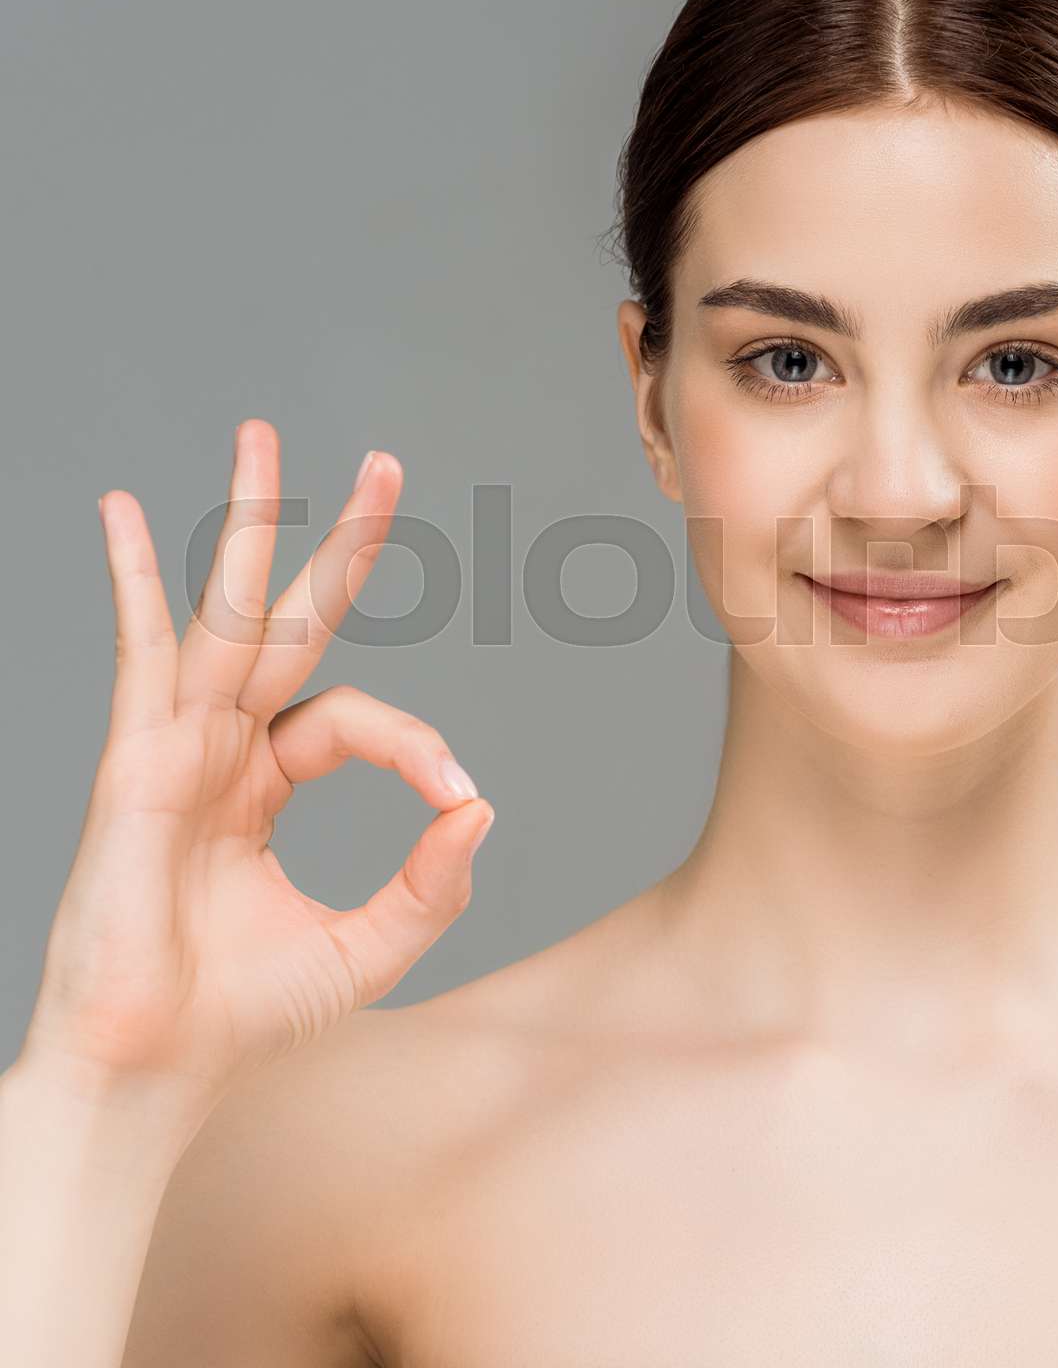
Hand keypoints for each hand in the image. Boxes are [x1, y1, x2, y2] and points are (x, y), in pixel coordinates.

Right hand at [16, 419, 494, 1111]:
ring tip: (259, 435)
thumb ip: (432, 882)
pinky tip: (125, 513)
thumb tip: (482, 805)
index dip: (416, 743)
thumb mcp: (370, 946)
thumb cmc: (246, 1017)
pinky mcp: (137, 764)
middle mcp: (221, 748)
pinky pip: (141, 656)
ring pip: (223, 612)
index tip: (458, 793)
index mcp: (267, 781)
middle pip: (288, 620)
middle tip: (384, 462)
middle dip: (338, 542)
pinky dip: (138, 582)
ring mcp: (176, 747)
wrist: (153, 1071)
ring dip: (246, 521)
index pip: (354, 718)